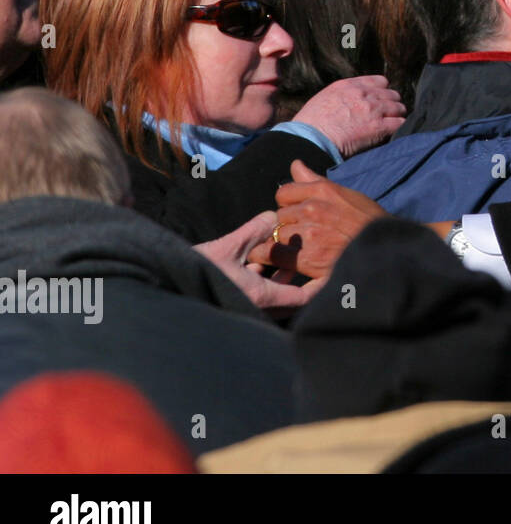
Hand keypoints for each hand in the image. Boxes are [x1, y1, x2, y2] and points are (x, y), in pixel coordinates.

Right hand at [194, 211, 324, 311]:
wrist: (166, 284)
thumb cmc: (196, 270)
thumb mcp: (228, 247)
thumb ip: (254, 231)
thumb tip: (273, 216)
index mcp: (261, 296)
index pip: (302, 298)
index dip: (320, 285)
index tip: (330, 270)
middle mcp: (256, 307)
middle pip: (291, 299)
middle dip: (303, 280)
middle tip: (316, 262)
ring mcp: (245, 306)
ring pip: (274, 295)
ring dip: (282, 276)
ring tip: (290, 255)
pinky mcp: (234, 301)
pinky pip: (259, 293)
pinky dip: (265, 279)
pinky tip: (263, 261)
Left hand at [246, 160, 387, 278]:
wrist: (386, 250)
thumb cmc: (370, 223)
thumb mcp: (347, 195)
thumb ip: (315, 181)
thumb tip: (295, 164)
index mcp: (323, 190)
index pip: (284, 192)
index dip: (289, 204)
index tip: (298, 214)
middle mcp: (313, 208)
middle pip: (280, 215)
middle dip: (288, 224)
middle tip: (303, 234)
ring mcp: (308, 233)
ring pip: (277, 234)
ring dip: (285, 242)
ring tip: (301, 249)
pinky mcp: (306, 257)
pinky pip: (273, 253)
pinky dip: (273, 257)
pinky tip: (283, 260)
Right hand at [292, 75, 405, 157]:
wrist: (311, 139)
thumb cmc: (311, 124)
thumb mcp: (325, 98)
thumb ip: (343, 95)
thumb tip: (352, 101)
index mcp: (349, 85)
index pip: (379, 81)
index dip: (382, 91)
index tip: (380, 100)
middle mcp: (364, 94)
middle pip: (391, 94)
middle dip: (391, 104)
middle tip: (388, 114)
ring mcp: (373, 109)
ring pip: (398, 107)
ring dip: (397, 115)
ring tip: (392, 124)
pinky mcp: (379, 127)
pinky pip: (400, 124)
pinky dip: (399, 128)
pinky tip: (393, 133)